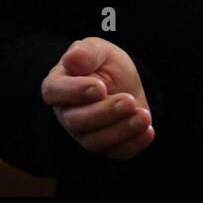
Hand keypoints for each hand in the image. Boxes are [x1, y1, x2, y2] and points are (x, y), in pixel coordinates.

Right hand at [41, 37, 154, 159]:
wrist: (126, 80)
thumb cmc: (104, 63)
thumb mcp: (99, 49)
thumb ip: (86, 53)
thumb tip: (72, 60)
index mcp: (59, 85)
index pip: (55, 91)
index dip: (75, 92)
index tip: (99, 88)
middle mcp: (67, 112)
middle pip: (77, 121)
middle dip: (105, 112)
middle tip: (128, 101)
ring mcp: (84, 133)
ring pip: (95, 141)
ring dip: (121, 130)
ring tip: (143, 116)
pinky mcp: (105, 145)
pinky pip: (115, 152)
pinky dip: (132, 144)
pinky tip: (148, 131)